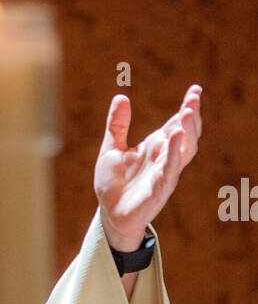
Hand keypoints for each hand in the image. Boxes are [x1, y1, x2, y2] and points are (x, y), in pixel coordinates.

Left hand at [94, 85, 201, 250]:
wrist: (108, 213)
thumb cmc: (113, 182)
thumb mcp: (111, 148)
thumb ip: (117, 125)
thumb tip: (121, 97)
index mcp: (156, 146)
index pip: (176, 123)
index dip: (187, 107)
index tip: (195, 90)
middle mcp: (164, 157)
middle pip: (186, 134)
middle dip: (191, 116)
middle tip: (194, 98)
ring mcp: (165, 173)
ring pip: (184, 150)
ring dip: (187, 132)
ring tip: (188, 113)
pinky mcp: (160, 189)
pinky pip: (170, 170)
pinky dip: (174, 153)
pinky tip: (175, 137)